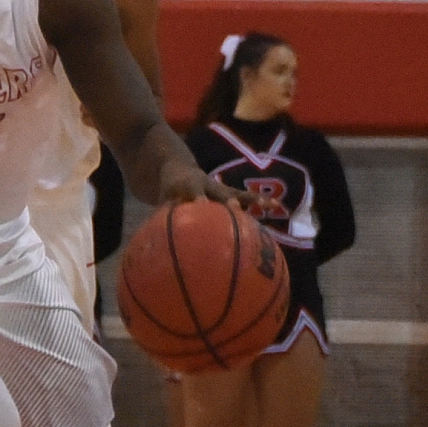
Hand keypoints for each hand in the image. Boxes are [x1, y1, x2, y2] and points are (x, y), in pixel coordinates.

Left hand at [156, 161, 285, 216]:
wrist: (174, 168)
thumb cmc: (166, 198)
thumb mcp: (159, 207)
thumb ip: (157, 227)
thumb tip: (150, 258)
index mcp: (182, 193)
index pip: (187, 200)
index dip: (191, 204)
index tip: (197, 208)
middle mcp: (202, 188)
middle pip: (215, 194)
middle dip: (223, 201)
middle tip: (234, 208)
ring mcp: (216, 189)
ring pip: (235, 193)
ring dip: (250, 199)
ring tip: (269, 205)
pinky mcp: (227, 192)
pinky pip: (245, 197)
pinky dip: (260, 201)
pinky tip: (277, 206)